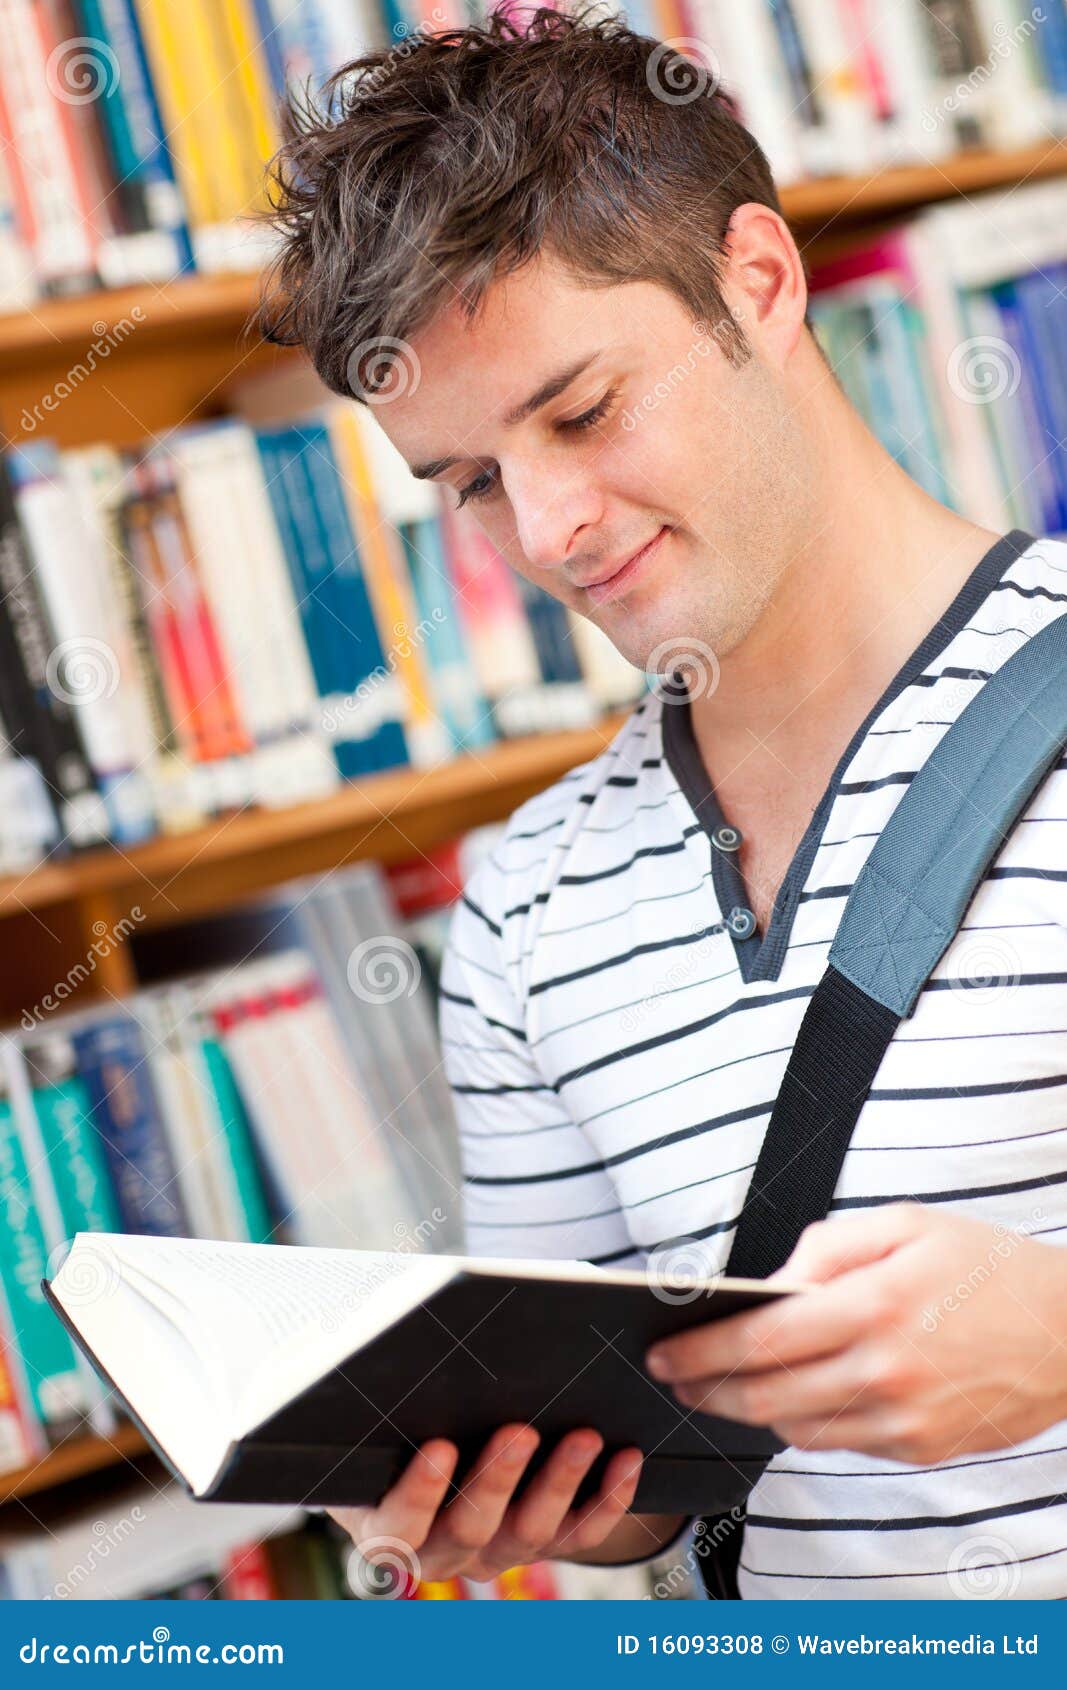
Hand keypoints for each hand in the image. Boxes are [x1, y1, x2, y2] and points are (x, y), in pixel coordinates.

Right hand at [326, 1424, 642, 1585]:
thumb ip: (386, 1399)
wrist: (439, 1444)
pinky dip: (607, 1498)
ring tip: (584, 1437)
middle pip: (468, 1529)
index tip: (439, 1446)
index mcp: (386, 1523)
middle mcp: (441, 1549)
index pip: (396, 1527)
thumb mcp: (380, 1415)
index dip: (417, 1493)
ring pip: (531, 1532)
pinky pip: (581, 1534)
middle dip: (497, 1478)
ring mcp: (496, 1551)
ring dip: (559, 1482)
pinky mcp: (546, 1542)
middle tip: (520, 1431)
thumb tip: (399, 1344)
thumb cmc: (398, 1420)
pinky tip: (626, 1459)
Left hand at [644, 1203, 1066, 1464]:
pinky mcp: (920, 1449)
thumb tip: (771, 1282)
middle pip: (764, 1396)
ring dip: (750, 1410)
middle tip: (673, 1377)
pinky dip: (806, 1422)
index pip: (759, 1340)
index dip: (699, 1351)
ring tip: (723, 1385)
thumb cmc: (986, 1267)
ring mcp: (902, 1419)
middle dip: (705, 1390)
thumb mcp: (905, 1224)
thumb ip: (827, 1247)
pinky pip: (840, 1443)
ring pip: (796, 1428)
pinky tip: (795, 1397)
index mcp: (873, 1305)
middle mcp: (884, 1371)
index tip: (664, 1352)